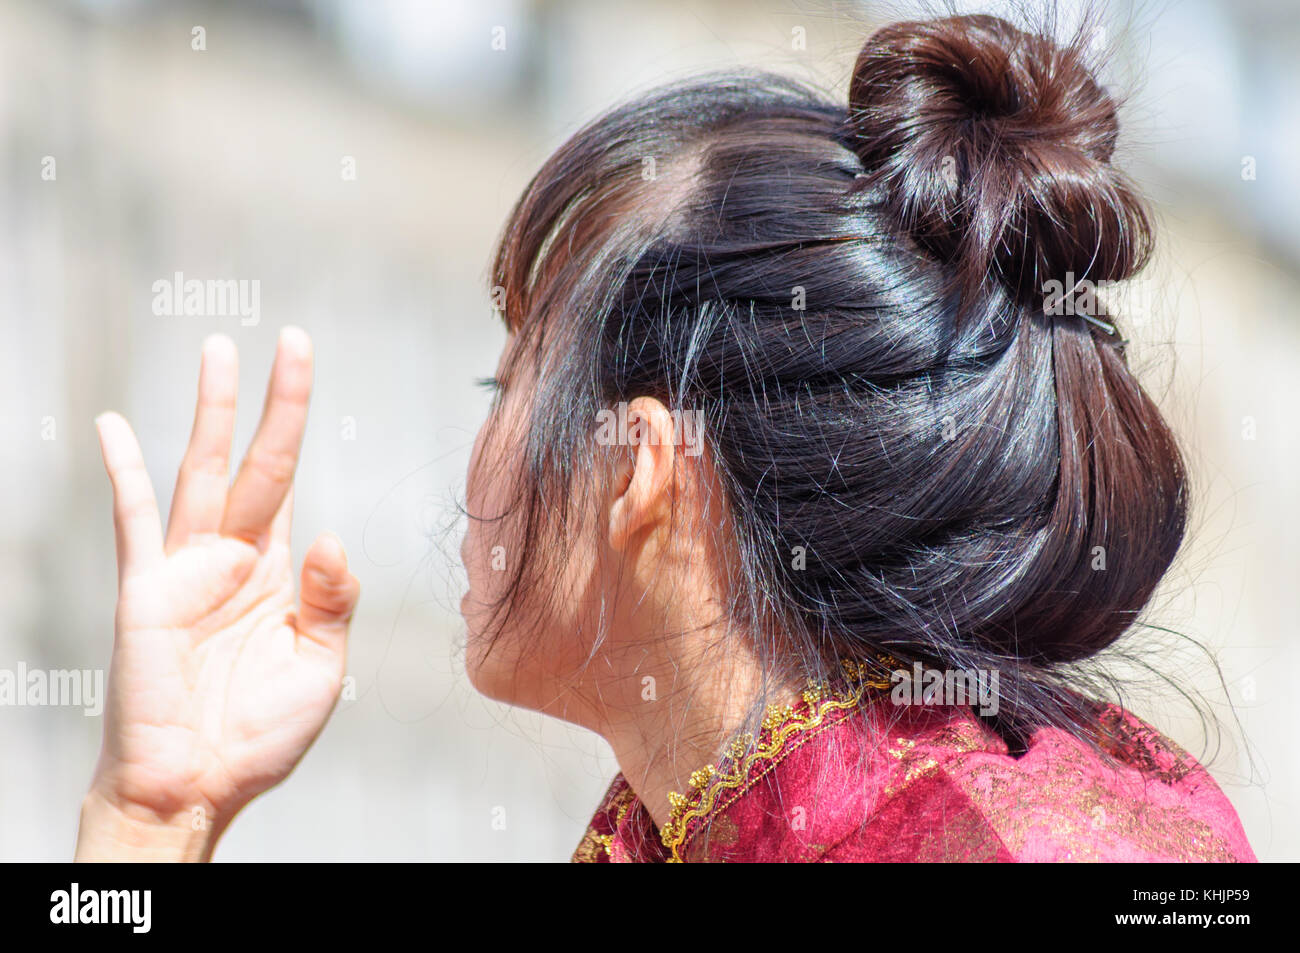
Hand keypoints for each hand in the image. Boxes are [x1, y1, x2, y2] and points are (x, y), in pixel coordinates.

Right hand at [76, 328, 358, 860]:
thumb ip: (333, 598)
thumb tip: (333, 535)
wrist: (200, 789)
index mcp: (277, 571)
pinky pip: (134, 521)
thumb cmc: (260, 734)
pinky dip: (125, 473)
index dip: (300, 424)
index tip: (307, 366)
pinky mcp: (147, 591)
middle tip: (287, 338)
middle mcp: (232, 557)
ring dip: (210, 412)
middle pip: (256, 460)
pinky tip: (114, 426)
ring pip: (201, 472)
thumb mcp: (321, 665)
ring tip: (217, 350)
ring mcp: (187, 568)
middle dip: (272, 400)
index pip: (290, 479)